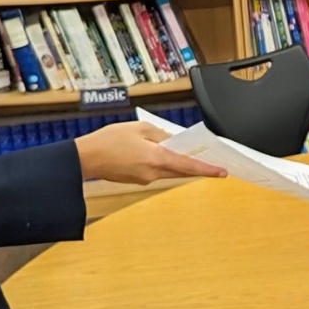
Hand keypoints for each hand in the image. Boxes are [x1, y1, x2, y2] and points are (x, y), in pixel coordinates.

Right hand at [74, 122, 226, 183]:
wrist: (85, 157)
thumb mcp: (140, 128)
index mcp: (157, 158)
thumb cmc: (109, 140)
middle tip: (209, 159)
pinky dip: (162, 163)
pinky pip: (156, 171)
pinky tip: (157, 153)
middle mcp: (153, 173)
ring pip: (169, 171)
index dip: (208, 170)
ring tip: (177, 149)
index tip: (222, 173)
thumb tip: (175, 141)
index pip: (189, 166)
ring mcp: (145, 179)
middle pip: (182, 171)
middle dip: (195, 165)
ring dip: (176, 162)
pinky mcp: (137, 180)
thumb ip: (162, 135)